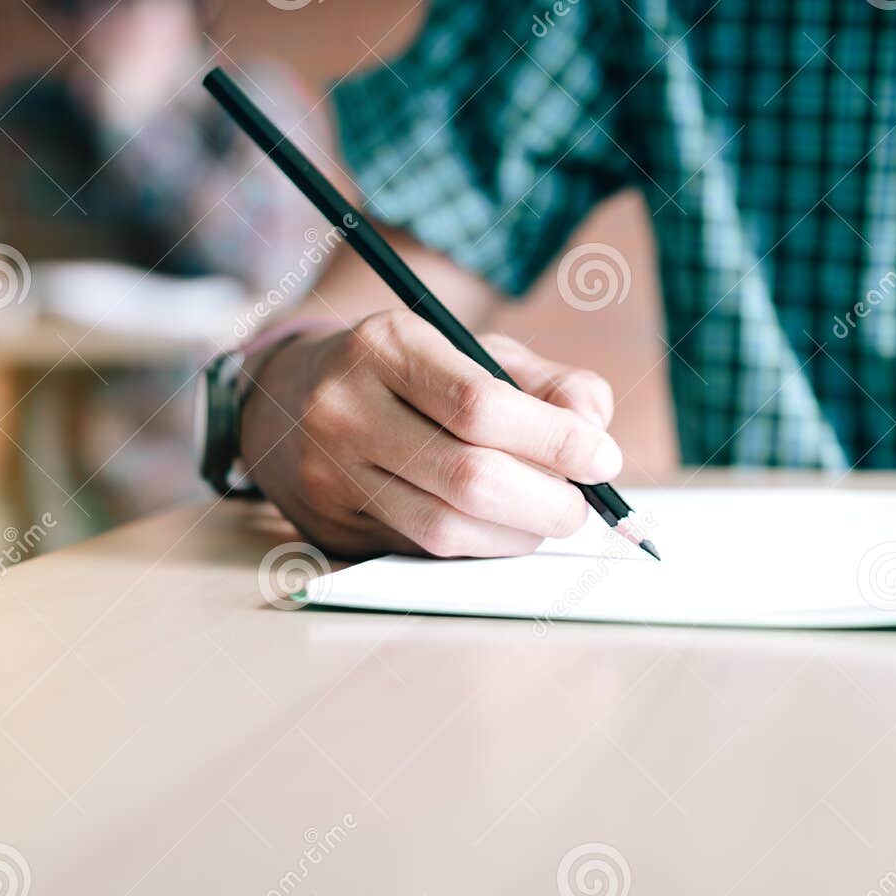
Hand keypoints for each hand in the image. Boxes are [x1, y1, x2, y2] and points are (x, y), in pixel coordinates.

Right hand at [240, 311, 622, 557]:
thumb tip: (594, 429)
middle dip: (547, 500)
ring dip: (519, 531)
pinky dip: (484, 545)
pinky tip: (504, 527)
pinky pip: (426, 549)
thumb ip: (548, 384)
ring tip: (547, 514)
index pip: (481, 406)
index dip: (555, 441)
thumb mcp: (474, 352)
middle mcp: (346, 408)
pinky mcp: (333, 522)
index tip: (602, 458)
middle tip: (581, 503)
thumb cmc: (407, 374)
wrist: (293, 400)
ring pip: (447, 526)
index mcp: (385, 346)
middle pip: (469, 476)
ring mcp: (332, 472)